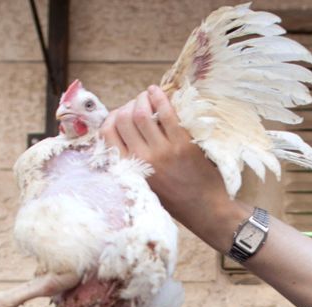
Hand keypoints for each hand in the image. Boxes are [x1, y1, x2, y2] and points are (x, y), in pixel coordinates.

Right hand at [100, 86, 246, 250]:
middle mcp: (141, 159)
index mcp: (129, 170)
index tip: (121, 114)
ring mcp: (162, 151)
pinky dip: (159, 98)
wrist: (204, 209)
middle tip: (137, 104)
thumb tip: (123, 129)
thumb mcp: (143, 184)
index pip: (107, 133)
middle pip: (123, 119)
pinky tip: (157, 93)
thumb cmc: (173, 198)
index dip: (112, 118)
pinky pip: (167, 113)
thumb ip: (130, 161)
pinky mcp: (182, 144)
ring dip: (142, 99)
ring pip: (142, 112)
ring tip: (147, 96)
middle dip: (128, 106)